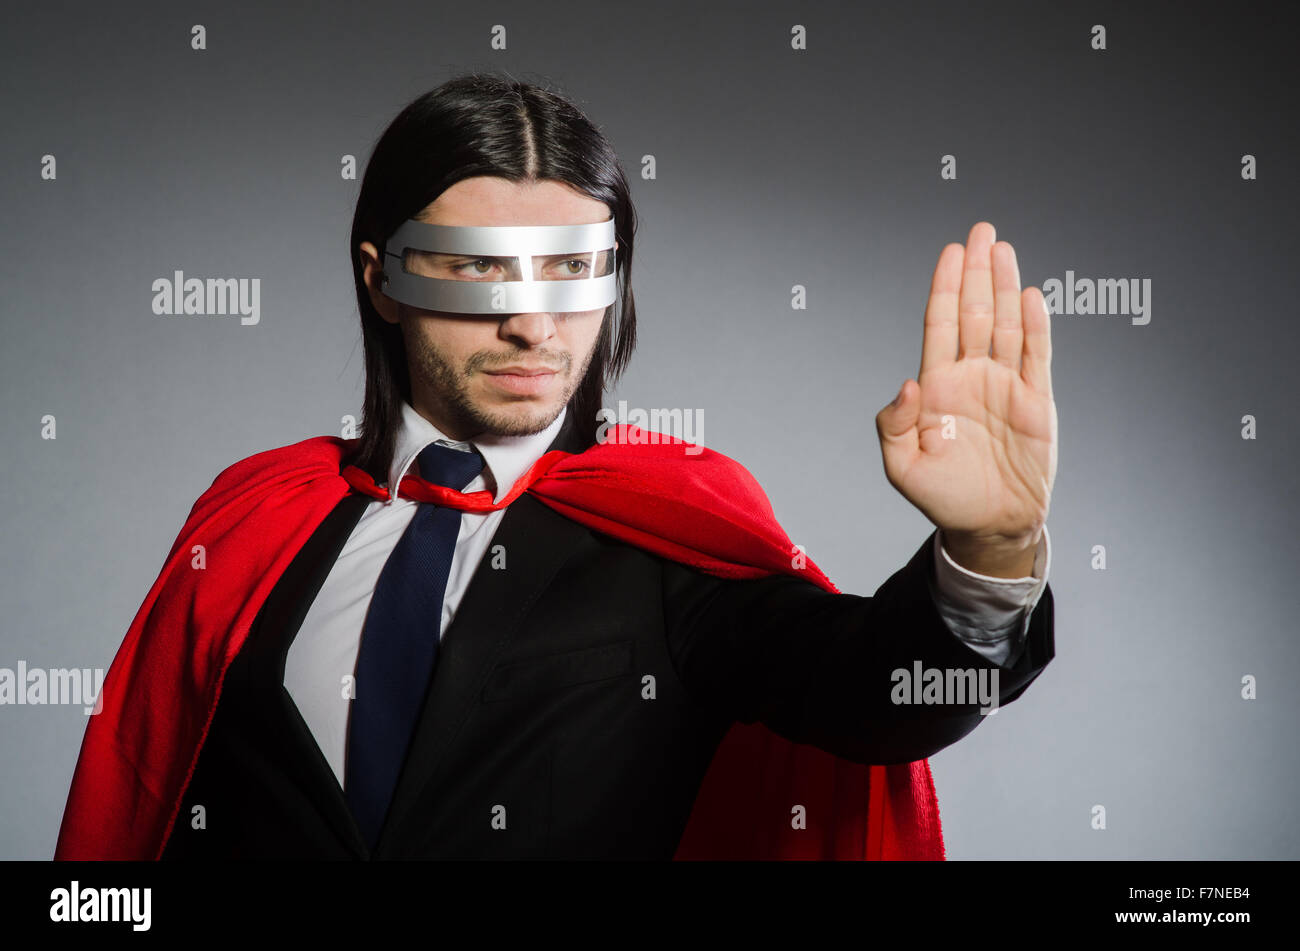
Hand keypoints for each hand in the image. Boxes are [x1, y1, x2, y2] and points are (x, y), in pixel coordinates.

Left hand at [875, 223, 1057, 572]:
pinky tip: (1030, 295)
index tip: (950, 252)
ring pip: (1006, 325)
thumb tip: (909, 383)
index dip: (945, 288)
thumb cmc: (942, 497)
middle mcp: (972, 378)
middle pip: (975, 314)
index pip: (941, 326)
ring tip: (1003, 249)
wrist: (990, 526)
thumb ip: (893, 425)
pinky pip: (1037, 356)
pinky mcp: (1036, 402)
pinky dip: (1035, 326)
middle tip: (981, 231)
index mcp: (937, 387)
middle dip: (976, 272)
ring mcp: (1005, 386)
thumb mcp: (901, 467)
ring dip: (1005, 286)